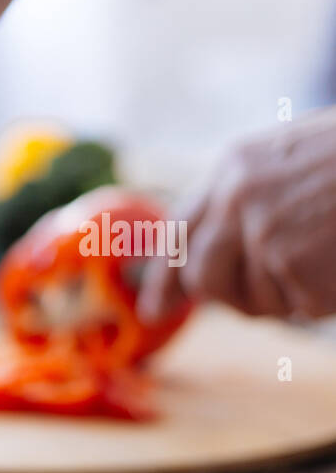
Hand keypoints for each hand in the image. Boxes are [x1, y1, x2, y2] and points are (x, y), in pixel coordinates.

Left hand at [140, 106, 335, 321]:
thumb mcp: (293, 161)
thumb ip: (247, 200)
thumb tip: (206, 265)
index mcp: (233, 165)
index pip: (179, 231)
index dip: (164, 278)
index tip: (154, 311)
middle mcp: (236, 197)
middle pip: (202, 276)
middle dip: (228, 298)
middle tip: (262, 300)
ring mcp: (264, 231)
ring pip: (250, 300)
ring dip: (286, 298)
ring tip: (327, 259)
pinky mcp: (294, 263)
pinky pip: (299, 308)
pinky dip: (325, 299)